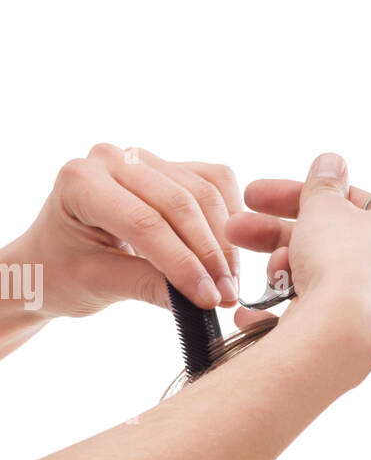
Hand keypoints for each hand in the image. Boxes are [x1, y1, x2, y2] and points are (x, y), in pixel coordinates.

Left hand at [21, 143, 243, 318]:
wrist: (51, 260)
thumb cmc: (60, 272)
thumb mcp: (96, 284)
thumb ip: (147, 287)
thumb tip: (202, 300)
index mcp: (80, 182)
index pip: (145, 222)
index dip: (182, 263)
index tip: (209, 299)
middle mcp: (112, 159)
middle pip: (179, 202)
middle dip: (209, 254)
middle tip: (227, 297)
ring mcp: (142, 159)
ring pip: (203, 191)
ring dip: (224, 240)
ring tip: (230, 284)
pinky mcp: (167, 167)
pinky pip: (212, 182)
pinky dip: (227, 217)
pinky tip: (230, 254)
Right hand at [226, 152, 370, 359]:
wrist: (339, 333)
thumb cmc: (343, 261)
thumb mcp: (324, 207)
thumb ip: (323, 185)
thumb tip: (331, 161)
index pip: (352, 202)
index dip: (305, 194)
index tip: (267, 194)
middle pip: (329, 241)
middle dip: (276, 232)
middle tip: (237, 225)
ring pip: (318, 276)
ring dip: (280, 269)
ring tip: (258, 270)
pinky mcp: (354, 335)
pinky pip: (314, 313)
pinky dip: (283, 308)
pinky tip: (251, 311)